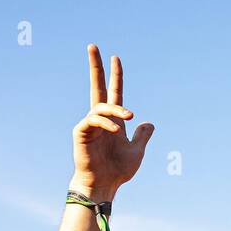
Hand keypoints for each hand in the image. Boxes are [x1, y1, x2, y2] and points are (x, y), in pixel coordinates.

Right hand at [71, 44, 154, 196]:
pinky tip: (117, 130)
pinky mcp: (81, 132)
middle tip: (93, 45)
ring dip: (117, 108)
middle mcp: (101, 119)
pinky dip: (106, 123)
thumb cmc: (118, 171)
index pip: (114, 92)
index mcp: (114, 120)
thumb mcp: (137, 151)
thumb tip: (149, 123)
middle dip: (96, 66)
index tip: (116, 58)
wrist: (104, 185)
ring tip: (130, 116)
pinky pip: (93, 120)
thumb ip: (142, 136)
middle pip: (96, 86)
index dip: (116, 76)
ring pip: (101, 106)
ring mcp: (89, 124)